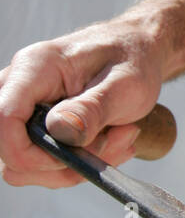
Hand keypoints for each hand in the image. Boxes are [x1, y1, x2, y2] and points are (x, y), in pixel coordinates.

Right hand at [0, 23, 164, 187]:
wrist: (137, 52)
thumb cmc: (132, 59)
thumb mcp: (126, 83)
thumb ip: (94, 107)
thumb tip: (61, 130)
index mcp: (35, 67)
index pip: (4, 119)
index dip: (29, 153)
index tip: (74, 157)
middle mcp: (18, 87)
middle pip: (9, 150)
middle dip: (62, 163)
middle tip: (114, 142)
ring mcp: (22, 109)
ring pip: (23, 166)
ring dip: (74, 166)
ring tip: (118, 139)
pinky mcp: (33, 127)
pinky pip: (39, 165)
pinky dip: (75, 164)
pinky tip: (107, 143)